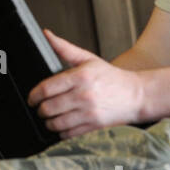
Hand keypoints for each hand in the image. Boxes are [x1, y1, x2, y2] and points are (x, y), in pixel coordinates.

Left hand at [27, 29, 146, 139]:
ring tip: (50, 118)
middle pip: (48, 107)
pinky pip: (68, 134)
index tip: (32, 99)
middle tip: (41, 109)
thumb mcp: (88, 59)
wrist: (137, 95)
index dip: (33, 96)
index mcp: (80, 76)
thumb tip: (47, 34)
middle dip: (40, 110)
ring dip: (48, 122)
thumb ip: (65, 48)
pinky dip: (61, 132)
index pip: (46, 89)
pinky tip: (63, 125)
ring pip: (56, 123)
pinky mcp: (94, 127)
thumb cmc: (112, 78)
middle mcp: (84, 95)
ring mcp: (89, 112)